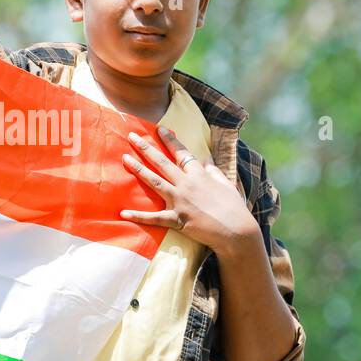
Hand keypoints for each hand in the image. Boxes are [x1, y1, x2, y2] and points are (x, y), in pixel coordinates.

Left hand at [118, 125, 258, 253]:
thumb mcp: (226, 184)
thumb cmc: (234, 208)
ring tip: (125, 159)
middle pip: (162, 163)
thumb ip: (213, 171)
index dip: (170, 140)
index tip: (159, 129)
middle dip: (146, 148)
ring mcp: (180, 201)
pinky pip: (154, 218)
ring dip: (138, 169)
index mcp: (200, 175)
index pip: (182, 153)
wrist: (237, 231)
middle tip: (131, 136)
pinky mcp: (177, 219)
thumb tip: (206, 159)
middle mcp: (187, 184)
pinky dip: (138, 216)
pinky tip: (123, 213)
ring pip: (155, 182)